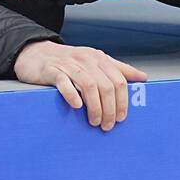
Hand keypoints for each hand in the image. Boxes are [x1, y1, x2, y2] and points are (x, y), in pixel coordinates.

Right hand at [13, 40, 147, 130]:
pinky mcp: (52, 70)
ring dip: (95, 107)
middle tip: (107, 125)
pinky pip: (64, 82)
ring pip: (89, 85)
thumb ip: (119, 69)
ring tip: (95, 122)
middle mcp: (86, 59)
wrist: (35, 54)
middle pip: (106, 85)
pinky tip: (77, 106)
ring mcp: (68, 64)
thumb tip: (143, 78)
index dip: (123, 101)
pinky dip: (72, 95)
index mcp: (99, 58)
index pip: (119, 80)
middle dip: (110, 109)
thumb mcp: (95, 62)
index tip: (121, 118)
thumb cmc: (69, 62)